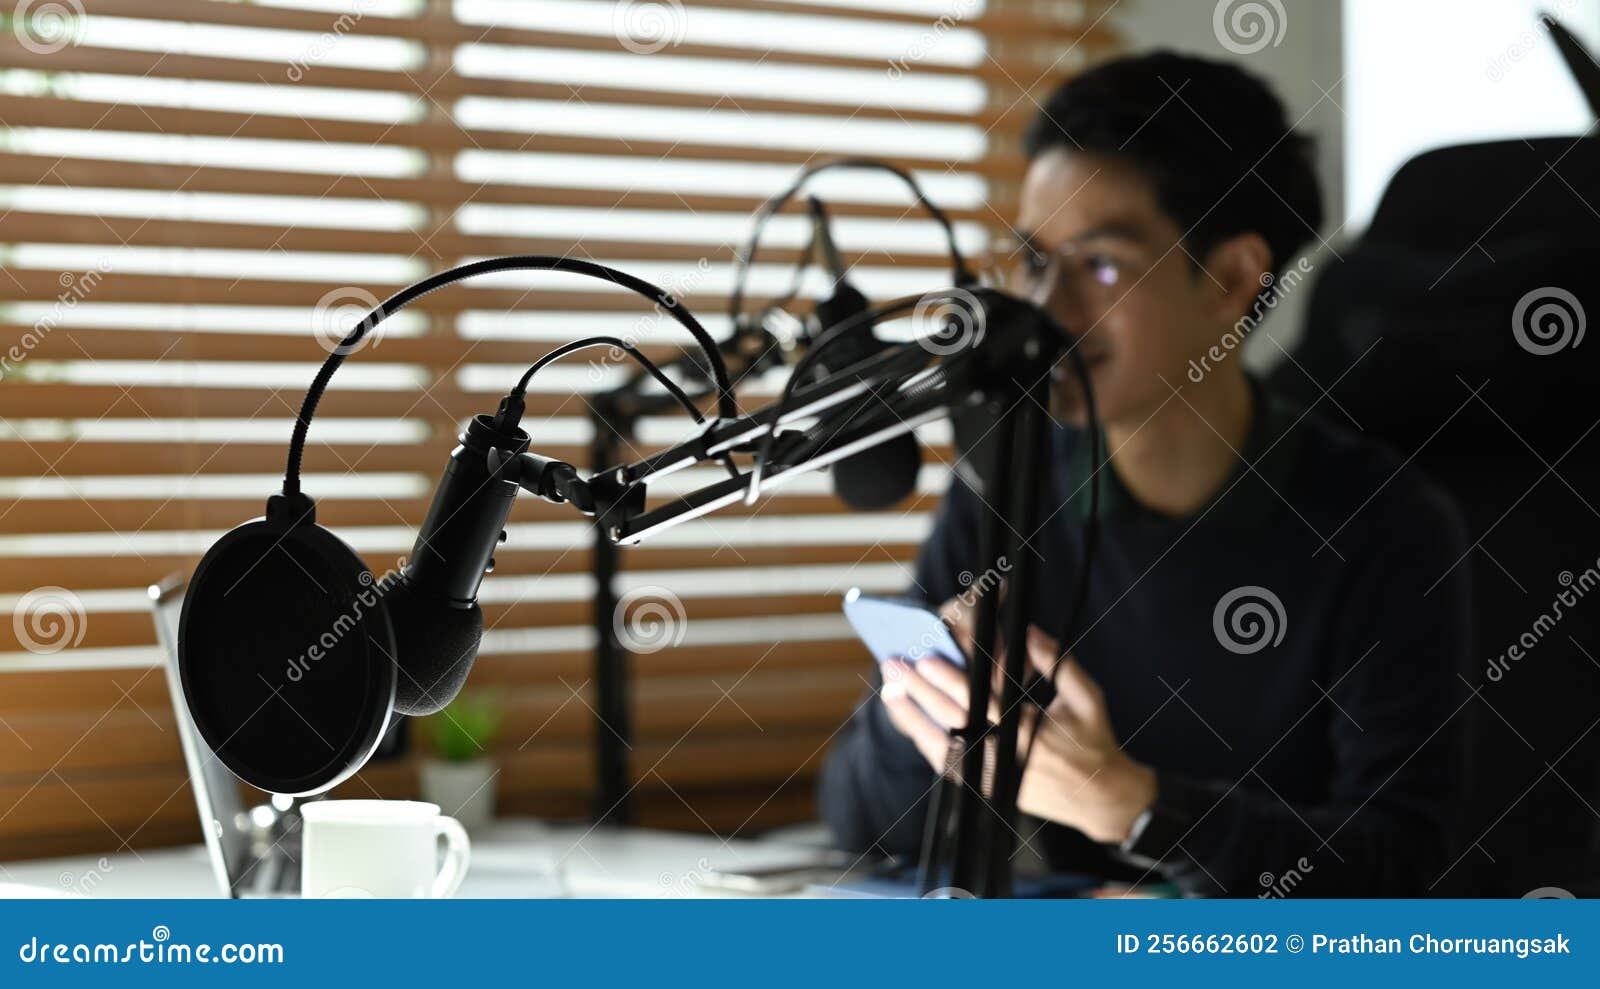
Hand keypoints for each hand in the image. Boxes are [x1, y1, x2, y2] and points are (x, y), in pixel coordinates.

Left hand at [878, 609, 1156, 844]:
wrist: (1101, 796)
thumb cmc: (1094, 740)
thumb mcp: (1086, 696)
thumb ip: (1056, 662)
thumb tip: (1028, 630)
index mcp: (1030, 730)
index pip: (984, 700)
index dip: (953, 679)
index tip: (929, 658)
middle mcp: (1006, 755)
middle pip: (954, 719)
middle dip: (921, 691)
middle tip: (896, 666)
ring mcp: (993, 775)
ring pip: (943, 746)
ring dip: (914, 718)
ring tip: (891, 691)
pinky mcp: (987, 787)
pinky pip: (949, 766)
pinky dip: (927, 743)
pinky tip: (909, 722)